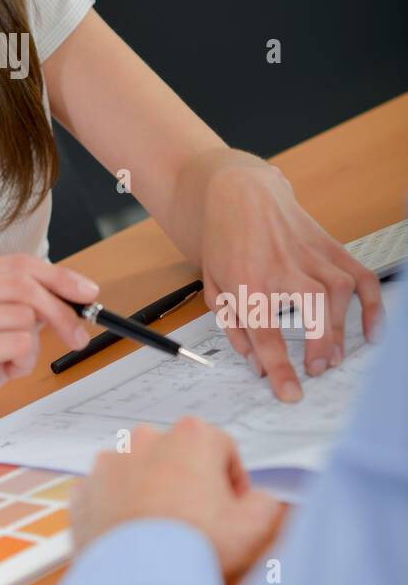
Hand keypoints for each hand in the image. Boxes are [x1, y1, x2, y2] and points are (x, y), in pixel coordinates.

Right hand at [0, 254, 97, 455]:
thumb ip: (20, 307)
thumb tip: (69, 293)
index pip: (17, 264)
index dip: (59, 276)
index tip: (87, 292)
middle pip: (25, 284)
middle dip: (61, 311)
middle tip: (78, 337)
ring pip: (26, 316)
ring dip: (32, 348)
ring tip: (9, 363)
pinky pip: (20, 344)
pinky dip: (23, 363)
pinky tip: (2, 372)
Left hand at [70, 418, 284, 584]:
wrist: (138, 577)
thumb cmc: (195, 545)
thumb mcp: (254, 527)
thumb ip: (265, 504)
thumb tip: (258, 502)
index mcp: (191, 437)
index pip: (222, 449)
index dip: (232, 482)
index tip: (231, 509)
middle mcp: (146, 439)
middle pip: (178, 457)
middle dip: (188, 483)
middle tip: (197, 523)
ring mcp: (110, 463)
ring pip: (139, 473)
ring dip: (151, 493)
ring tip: (162, 532)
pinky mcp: (85, 490)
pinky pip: (107, 495)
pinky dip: (119, 510)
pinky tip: (133, 539)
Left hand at [200, 162, 382, 401]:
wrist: (238, 191)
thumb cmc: (224, 240)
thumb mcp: (213, 286)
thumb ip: (234, 327)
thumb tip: (257, 363)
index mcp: (246, 279)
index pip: (265, 331)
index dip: (278, 367)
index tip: (290, 393)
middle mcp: (280, 265)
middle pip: (311, 305)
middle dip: (320, 343)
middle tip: (317, 369)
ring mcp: (308, 252)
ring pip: (339, 290)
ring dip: (342, 328)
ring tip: (334, 355)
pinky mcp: (327, 244)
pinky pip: (359, 273)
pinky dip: (372, 302)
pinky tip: (372, 328)